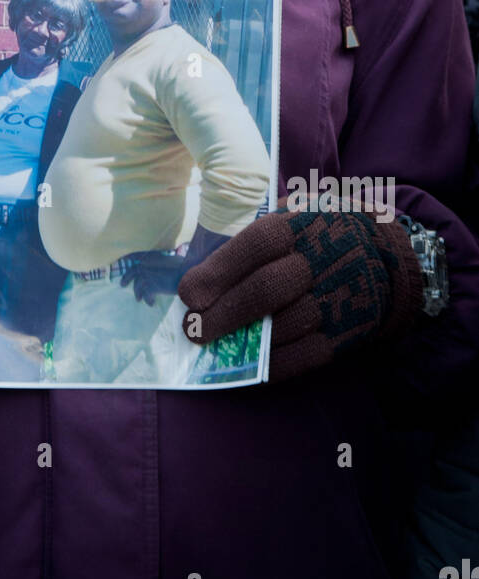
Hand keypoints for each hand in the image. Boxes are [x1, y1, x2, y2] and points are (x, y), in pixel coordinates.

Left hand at [120, 250, 185, 304]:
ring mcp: (146, 276)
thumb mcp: (170, 259)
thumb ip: (161, 263)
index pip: (133, 256)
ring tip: (138, 299)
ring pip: (137, 287)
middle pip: (131, 272)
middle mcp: (145, 265)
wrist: (187, 274)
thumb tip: (157, 269)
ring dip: (138, 294)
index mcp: (150, 256)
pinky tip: (151, 303)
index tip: (121, 261)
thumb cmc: (184, 266)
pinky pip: (146, 296)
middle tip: (122, 284)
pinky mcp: (150, 287)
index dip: (125, 259)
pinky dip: (148, 300)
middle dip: (125, 278)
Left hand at [177, 201, 422, 381]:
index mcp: (303, 222)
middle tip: (194, 329)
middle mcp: (323, 258)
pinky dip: (275, 363)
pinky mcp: (350, 330)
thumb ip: (254, 237)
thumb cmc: (322, 232)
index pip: (256, 244)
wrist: (388, 255)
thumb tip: (203, 274)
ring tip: (216, 345)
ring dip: (245, 341)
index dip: (218, 271)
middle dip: (224, 313)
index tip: (189, 295)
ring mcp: (340, 295)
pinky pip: (308, 354)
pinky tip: (250, 365)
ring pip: (286, 324)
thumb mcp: (294, 212)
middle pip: (267, 289)